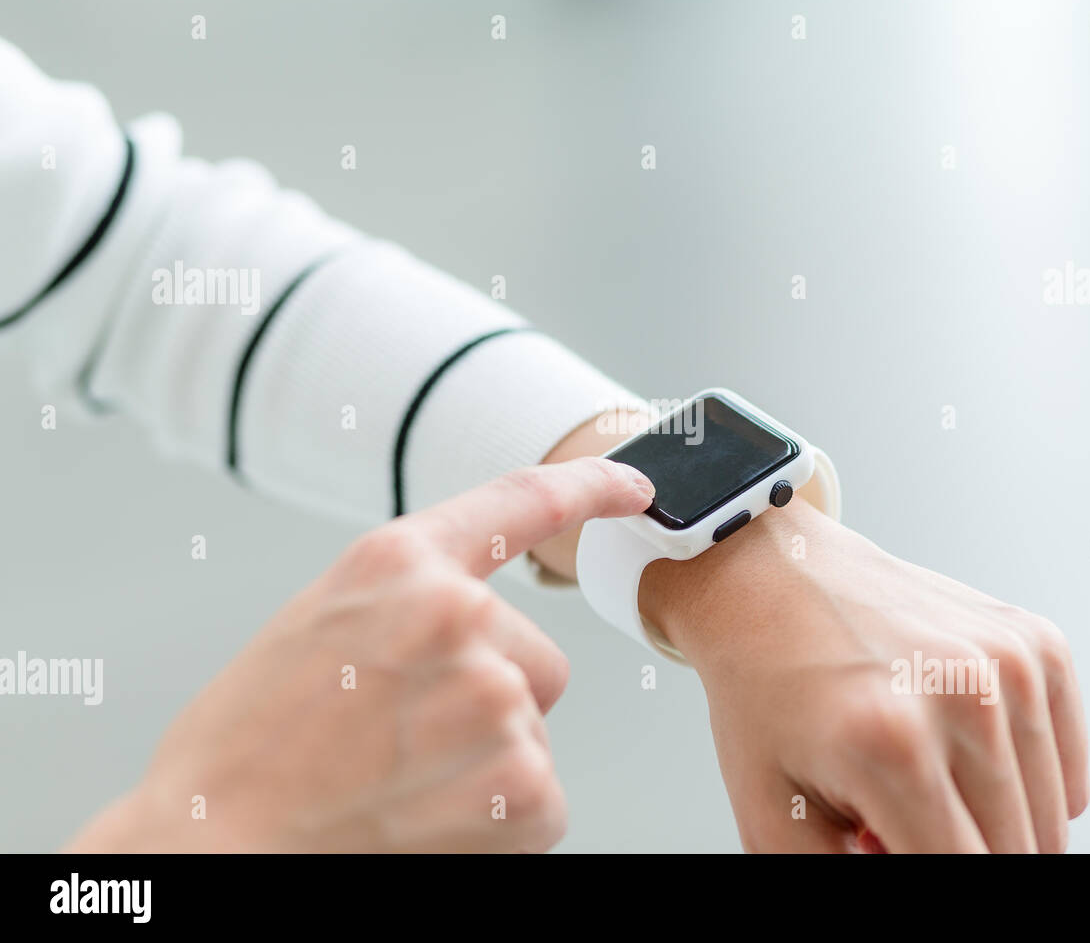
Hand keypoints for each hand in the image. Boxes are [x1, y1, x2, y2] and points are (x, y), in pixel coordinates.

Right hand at [67, 457, 653, 852]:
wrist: (212, 845)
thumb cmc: (251, 742)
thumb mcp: (321, 621)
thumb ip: (410, 595)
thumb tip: (484, 608)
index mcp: (399, 561)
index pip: (522, 500)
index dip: (591, 488)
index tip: (635, 484)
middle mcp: (455, 613)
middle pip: (536, 657)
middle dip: (490, 696)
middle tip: (400, 734)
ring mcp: (492, 696)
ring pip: (533, 727)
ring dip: (485, 760)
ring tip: (399, 779)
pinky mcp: (520, 781)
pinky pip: (540, 796)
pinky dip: (498, 821)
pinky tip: (428, 820)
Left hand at [640, 496, 1088, 852]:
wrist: (772, 583)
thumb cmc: (768, 691)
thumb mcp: (773, 815)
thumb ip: (839, 883)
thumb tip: (911, 903)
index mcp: (891, 745)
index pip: (965, 875)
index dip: (930, 880)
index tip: (894, 850)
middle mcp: (963, 695)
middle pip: (1014, 852)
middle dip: (952, 850)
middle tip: (889, 817)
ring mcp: (1008, 662)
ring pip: (1049, 820)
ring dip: (989, 823)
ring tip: (918, 783)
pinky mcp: (1036, 644)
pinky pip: (1068, 769)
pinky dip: (1024, 784)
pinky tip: (961, 757)